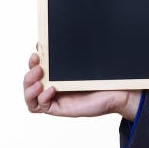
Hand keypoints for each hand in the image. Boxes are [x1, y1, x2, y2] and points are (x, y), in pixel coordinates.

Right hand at [24, 42, 140, 119]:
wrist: (119, 93)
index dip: (33, 60)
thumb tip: (58, 39)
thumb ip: (72, 53)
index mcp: (57, 74)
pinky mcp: (60, 108)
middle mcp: (53, 85)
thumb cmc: (105, 77)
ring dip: (28, 87)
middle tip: (37, 65)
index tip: (38, 50)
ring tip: (38, 80)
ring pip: (30, 97)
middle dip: (29, 73)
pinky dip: (42, 98)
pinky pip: (41, 106)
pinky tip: (51, 89)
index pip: (36, 67)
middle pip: (29, 82)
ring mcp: (56, 98)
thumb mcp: (87, 62)